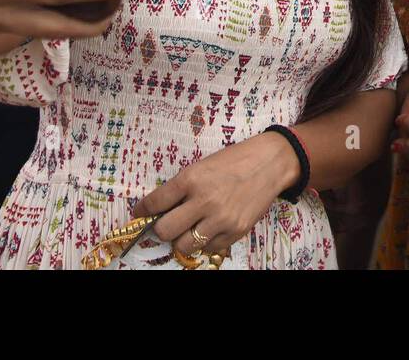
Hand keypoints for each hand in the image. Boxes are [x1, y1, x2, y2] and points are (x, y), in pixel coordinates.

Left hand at [136, 131, 298, 256]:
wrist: (270, 163)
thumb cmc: (234, 161)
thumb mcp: (203, 166)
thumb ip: (183, 188)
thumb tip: (159, 209)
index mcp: (192, 178)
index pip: (156, 202)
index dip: (143, 211)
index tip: (139, 214)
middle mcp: (204, 200)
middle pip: (165, 231)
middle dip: (161, 229)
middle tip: (166, 224)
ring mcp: (220, 219)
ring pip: (184, 246)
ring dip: (182, 239)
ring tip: (189, 228)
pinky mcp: (235, 232)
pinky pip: (208, 248)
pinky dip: (204, 241)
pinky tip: (210, 227)